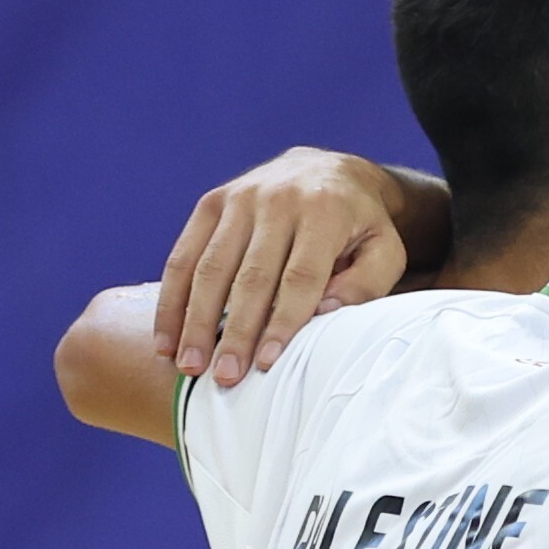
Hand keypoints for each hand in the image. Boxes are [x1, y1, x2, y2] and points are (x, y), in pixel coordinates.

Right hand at [156, 148, 423, 388]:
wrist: (325, 170)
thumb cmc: (357, 227)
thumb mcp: (383, 250)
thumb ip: (365, 284)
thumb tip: (324, 314)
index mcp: (324, 211)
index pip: (299, 276)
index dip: (282, 322)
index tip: (266, 363)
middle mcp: (277, 200)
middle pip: (250, 276)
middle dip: (235, 331)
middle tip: (224, 378)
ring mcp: (239, 198)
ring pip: (210, 266)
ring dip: (195, 320)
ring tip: (188, 365)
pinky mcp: (211, 202)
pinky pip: (184, 254)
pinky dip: (172, 299)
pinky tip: (165, 337)